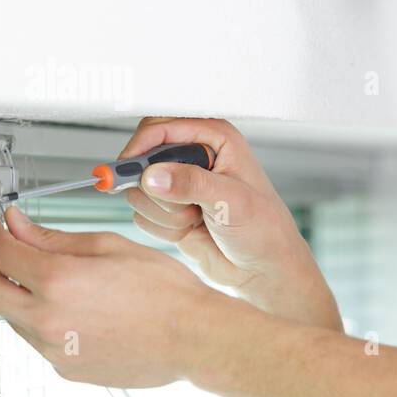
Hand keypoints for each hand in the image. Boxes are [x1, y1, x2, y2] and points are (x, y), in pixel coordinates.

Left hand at [0, 206, 217, 387]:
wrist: (194, 339)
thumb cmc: (166, 292)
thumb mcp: (112, 247)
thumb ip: (55, 238)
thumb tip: (18, 226)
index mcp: (58, 280)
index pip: (1, 253)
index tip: (0, 228)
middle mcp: (47, 319)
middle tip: (10, 255)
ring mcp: (53, 350)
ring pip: (12, 318)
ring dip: (22, 297)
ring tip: (62, 287)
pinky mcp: (65, 369)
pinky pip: (39, 342)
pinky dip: (47, 323)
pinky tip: (82, 314)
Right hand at [118, 117, 340, 328]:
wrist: (263, 269)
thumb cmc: (265, 230)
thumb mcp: (232, 201)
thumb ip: (193, 184)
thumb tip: (154, 176)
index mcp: (215, 139)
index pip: (161, 127)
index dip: (141, 146)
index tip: (132, 170)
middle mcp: (194, 157)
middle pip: (142, 159)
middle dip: (159, 190)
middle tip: (187, 206)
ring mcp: (180, 184)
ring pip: (139, 191)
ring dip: (165, 213)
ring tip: (197, 219)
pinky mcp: (169, 209)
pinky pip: (142, 215)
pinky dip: (164, 228)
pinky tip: (192, 230)